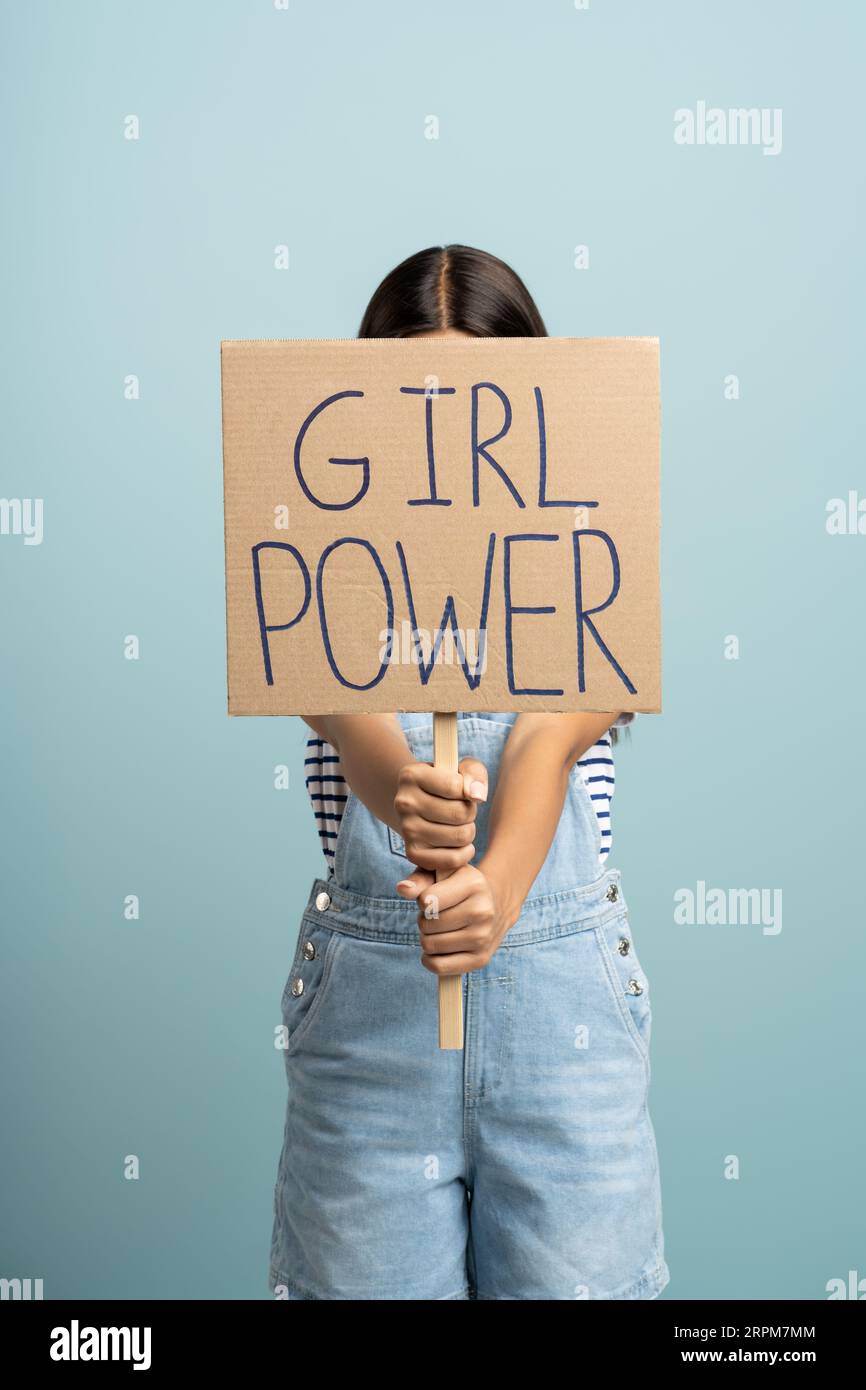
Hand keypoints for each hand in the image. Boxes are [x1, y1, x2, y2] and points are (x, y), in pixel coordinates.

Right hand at [392, 756, 487, 873]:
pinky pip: (452, 859)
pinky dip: (464, 853)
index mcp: (411, 775)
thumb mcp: (462, 770)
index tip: (460, 791)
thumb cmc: (448, 785)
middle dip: (470, 812)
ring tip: (459, 824)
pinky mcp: (413, 853)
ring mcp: (407, 829)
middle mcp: (404, 802)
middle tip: (462, 811)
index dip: (466, 790)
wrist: (422, 806)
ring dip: (468, 831)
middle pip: (459, 813)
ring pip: (460, 836)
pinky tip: (459, 843)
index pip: (454, 786)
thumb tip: (477, 796)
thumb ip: (474, 774)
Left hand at [396, 860, 518, 975]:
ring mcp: (483, 937)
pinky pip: (439, 966)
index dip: (422, 901)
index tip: (432, 898)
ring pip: (430, 946)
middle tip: (438, 915)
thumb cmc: (457, 887)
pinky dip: (430, 960)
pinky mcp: (480, 959)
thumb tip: (402, 889)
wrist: (493, 905)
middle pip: (427, 925)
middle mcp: (483, 911)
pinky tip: (438, 949)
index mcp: (474, 884)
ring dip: (428, 938)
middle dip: (425, 920)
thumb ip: (419, 879)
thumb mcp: (441, 874)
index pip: (427, 900)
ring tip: (441, 929)